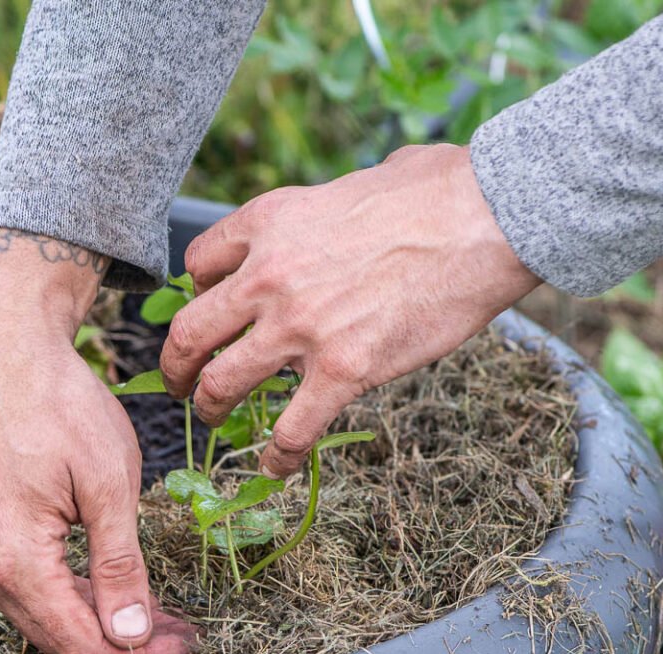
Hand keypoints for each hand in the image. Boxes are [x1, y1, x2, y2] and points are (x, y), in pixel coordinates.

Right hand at [0, 229, 194, 653]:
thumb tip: (132, 635)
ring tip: (158, 609)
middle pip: (60, 641)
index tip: (187, 642)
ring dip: (101, 621)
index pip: (81, 644)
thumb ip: (118, 566)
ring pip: (45, 619)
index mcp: (12, 561)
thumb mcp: (107, 484)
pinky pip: (29, 590)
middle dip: (124, 641)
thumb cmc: (56, 403)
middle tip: (183, 628)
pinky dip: (73, 595)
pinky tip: (113, 583)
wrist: (4, 351)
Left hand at [161, 144, 540, 477]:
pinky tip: (274, 465)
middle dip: (177, 365)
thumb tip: (351, 200)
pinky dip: (277, 454)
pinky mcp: (343, 370)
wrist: (485, 218)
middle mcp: (269, 277)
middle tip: (180, 382)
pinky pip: (292, 427)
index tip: (208, 307)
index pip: (198, 265)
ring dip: (211, 406)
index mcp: (268, 222)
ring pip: (223, 382)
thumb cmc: (437, 189)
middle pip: (191, 332)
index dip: (197, 292)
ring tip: (214, 418)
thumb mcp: (356, 179)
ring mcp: (301, 327)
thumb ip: (331, 203)